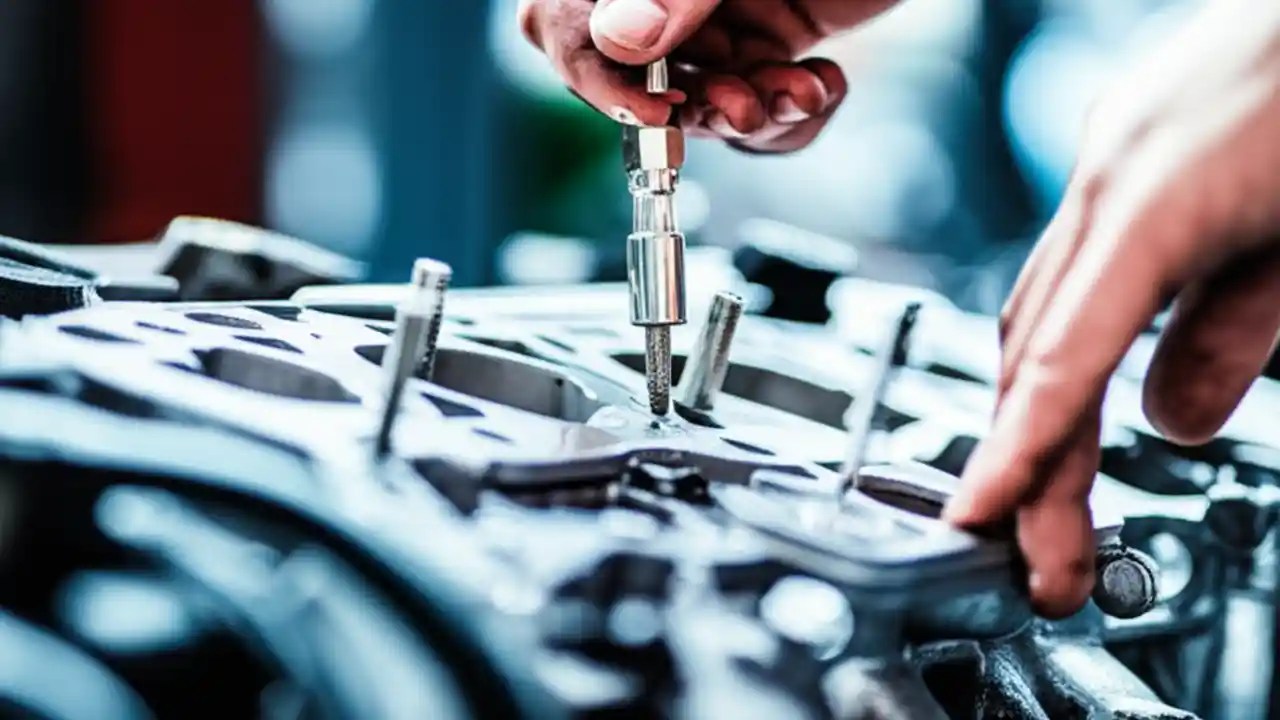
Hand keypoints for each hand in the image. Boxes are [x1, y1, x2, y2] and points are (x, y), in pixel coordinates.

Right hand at [518, 0, 896, 151]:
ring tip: (797, 92)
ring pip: (698, 102)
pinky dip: (791, 109)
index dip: (593, 71)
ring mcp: (714, 18)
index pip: (565, 17)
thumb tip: (617, 35)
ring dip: (749, 113)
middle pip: (629, 75)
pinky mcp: (767, 44)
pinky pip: (756, 104)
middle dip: (692, 105)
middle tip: (741, 106)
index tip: (648, 110)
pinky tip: (823, 81)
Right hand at [945, 0, 1279, 617]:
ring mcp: (1110, 154)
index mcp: (1152, 201)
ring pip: (1042, 300)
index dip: (1016, 452)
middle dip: (1029, 456)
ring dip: (1042, 400)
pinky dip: (1072, 333)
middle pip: (1033, 340)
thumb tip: (1174, 417)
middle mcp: (1107, 175)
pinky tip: (1094, 375)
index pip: (1064, 357)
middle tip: (1044, 556)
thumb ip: (1242, 333)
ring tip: (1059, 486)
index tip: (981, 522)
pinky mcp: (1129, 145)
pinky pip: (1074, 258)